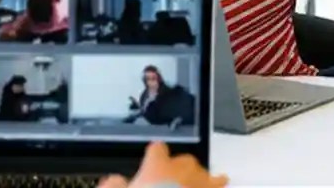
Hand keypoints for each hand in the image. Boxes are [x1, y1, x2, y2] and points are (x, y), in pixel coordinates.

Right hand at [97, 142, 227, 187]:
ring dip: (195, 178)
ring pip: (200, 171)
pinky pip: (219, 182)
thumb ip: (113, 185)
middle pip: (181, 160)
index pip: (157, 149)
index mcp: (157, 165)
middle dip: (176, 170)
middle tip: (167, 185)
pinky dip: (218, 182)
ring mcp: (199, 179)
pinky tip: (222, 180)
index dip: (155, 155)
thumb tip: (112, 181)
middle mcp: (181, 168)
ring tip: (189, 186)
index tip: (152, 161)